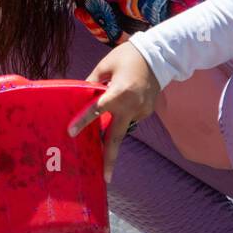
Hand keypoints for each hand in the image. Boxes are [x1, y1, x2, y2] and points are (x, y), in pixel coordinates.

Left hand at [67, 41, 160, 184]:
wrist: (162, 55)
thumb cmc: (129, 57)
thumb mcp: (105, 66)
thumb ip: (92, 82)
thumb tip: (81, 95)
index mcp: (119, 93)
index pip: (96, 110)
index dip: (82, 121)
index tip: (70, 132)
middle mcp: (131, 106)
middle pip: (116, 137)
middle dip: (109, 158)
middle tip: (105, 177)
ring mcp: (141, 111)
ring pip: (120, 128)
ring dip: (109, 137)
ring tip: (100, 150)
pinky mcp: (146, 111)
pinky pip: (128, 119)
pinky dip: (119, 120)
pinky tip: (114, 115)